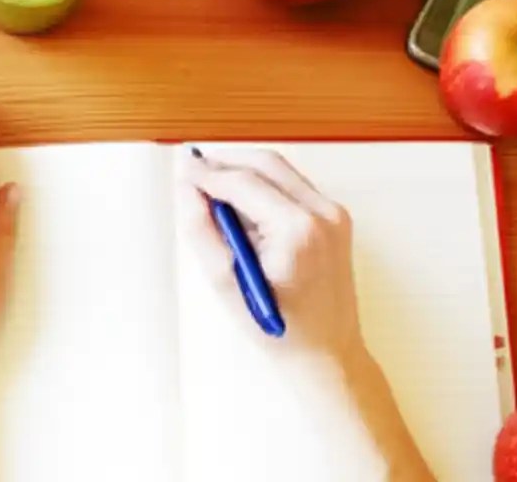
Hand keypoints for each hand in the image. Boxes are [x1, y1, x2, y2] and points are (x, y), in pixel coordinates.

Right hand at [176, 148, 361, 364]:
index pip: (242, 182)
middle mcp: (323, 213)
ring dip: (243, 172)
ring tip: (211, 189)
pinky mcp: (335, 219)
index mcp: (297, 229)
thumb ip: (200, 230)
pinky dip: (262, 186)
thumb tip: (185, 188)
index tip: (180, 166)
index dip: (206, 172)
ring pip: (280, 171)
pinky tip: (240, 206)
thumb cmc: (277, 327)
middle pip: (265, 163)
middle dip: (225, 162)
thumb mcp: (225, 283)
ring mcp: (334, 214)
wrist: (326, 352)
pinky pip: (292, 186)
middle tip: (191, 171)